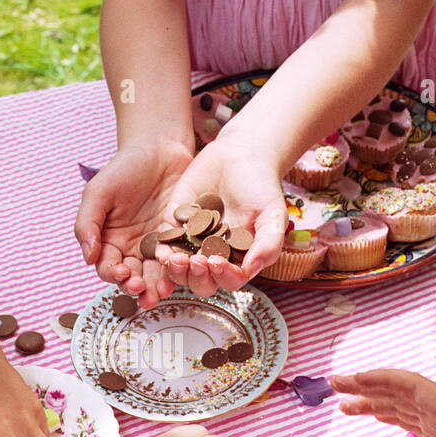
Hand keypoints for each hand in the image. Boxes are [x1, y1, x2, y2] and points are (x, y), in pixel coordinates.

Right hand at [74, 138, 193, 308]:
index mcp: (109, 241)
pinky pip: (180, 259)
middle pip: (132, 277)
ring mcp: (158, 246)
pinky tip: (184, 273)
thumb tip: (87, 257)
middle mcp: (132, 248)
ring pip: (156, 274)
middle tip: (143, 290)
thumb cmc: (124, 167)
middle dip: (137, 287)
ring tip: (162, 293)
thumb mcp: (98, 192)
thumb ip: (87, 224)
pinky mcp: (181, 240)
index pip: (108, 267)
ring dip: (158, 287)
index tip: (122, 273)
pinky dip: (181, 269)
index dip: (113, 275)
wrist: (160, 148)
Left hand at [158, 132, 288, 297]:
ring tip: (174, 259)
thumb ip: (269, 243)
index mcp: (238, 258)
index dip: (223, 276)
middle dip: (197, 276)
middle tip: (195, 261)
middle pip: (201, 281)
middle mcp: (214, 255)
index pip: (230, 279)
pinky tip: (161, 249)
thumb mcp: (274, 215)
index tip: (218, 262)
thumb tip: (251, 268)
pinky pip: (165, 244)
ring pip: (180, 269)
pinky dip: (162, 250)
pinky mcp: (175, 225)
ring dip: (176, 270)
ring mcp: (193, 242)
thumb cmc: (262, 187)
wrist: (241, 156)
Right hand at [331, 369, 435, 436]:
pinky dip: (387, 415)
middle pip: (397, 391)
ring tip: (342, 405)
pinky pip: (408, 422)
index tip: (352, 379)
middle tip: (333, 384)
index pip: (409, 386)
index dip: (380, 379)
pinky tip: (374, 416)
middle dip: (365, 385)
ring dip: (371, 401)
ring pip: (398, 406)